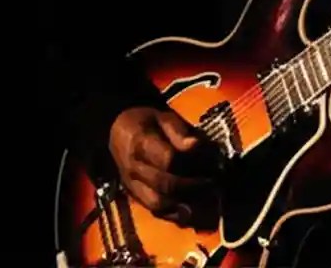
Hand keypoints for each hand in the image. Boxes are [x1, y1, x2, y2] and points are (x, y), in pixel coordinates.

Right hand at [108, 106, 220, 227]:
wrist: (117, 132)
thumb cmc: (145, 122)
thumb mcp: (163, 117)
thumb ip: (179, 131)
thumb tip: (195, 146)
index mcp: (141, 144)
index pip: (168, 159)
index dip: (192, 163)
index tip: (211, 162)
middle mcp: (133, 169)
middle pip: (165, 185)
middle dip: (193, 186)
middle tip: (213, 182)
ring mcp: (132, 185)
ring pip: (158, 204)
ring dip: (185, 204)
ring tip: (204, 197)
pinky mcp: (135, 197)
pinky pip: (154, 212)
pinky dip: (175, 214)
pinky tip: (191, 208)